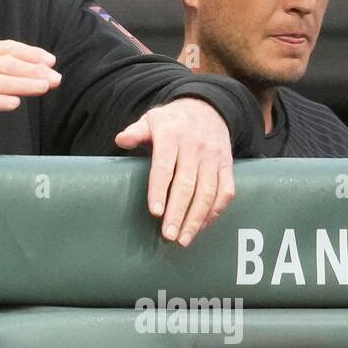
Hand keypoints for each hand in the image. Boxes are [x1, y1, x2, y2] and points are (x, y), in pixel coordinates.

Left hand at [114, 98, 235, 246]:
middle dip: (178, 212)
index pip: (165, 167)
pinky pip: (226, 191)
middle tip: (168, 235)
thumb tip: (120, 140)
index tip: (155, 212)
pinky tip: (201, 226)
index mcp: (172, 135)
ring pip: (208, 192)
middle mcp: (195, 147)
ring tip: (184, 239)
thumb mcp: (151, 119)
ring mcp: (214, 157)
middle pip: (187, 185)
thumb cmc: (172, 120)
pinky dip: (215, 212)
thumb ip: (136, 132)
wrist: (207, 107)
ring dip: (196, 218)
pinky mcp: (227, 165)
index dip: (159, 190)